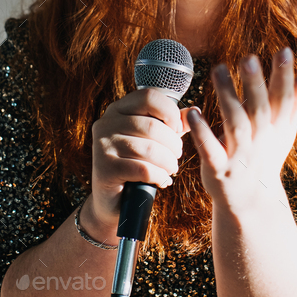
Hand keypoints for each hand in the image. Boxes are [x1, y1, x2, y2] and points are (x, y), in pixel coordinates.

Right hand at [89, 88, 187, 228]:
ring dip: (169, 162)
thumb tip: (194, 111)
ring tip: (171, 169)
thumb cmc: (135, 164)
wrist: (112, 200)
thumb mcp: (152, 139)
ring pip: (150, 149)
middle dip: (174, 144)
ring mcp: (102, 145)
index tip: (177, 129)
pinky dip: (159, 176)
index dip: (170, 112)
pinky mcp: (105, 168)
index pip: (149, 96)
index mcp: (118, 109)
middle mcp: (106, 123)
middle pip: (153, 126)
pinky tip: (162, 181)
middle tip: (176, 156)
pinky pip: (144, 169)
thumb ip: (171, 124)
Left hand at [186, 48, 296, 214]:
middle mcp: (261, 142)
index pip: (284, 100)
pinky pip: (211, 151)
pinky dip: (202, 133)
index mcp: (276, 129)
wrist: (251, 202)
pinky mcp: (219, 171)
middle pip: (260, 110)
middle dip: (255, 84)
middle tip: (248, 57)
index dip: (285, 77)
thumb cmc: (265, 155)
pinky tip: (192, 112)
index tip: (284, 50)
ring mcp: (241, 157)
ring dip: (227, 98)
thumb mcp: (282, 130)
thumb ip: (295, 100)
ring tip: (217, 70)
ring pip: (236, 126)